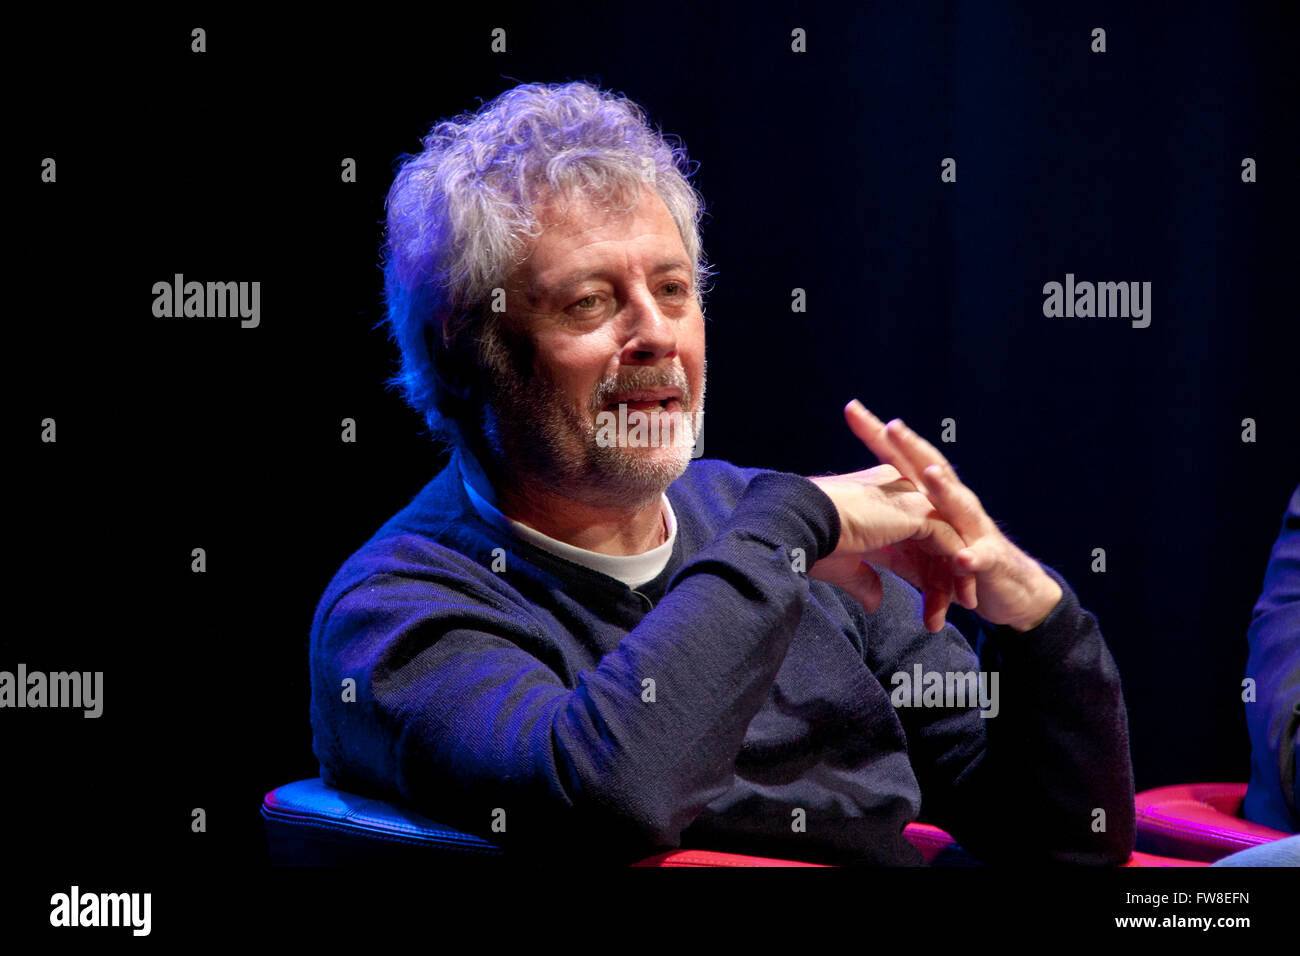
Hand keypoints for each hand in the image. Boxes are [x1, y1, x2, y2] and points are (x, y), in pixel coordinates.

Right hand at [808, 464, 968, 632]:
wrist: (802, 522)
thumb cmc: (814, 541)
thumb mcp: (843, 566)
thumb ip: (863, 580)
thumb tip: (874, 603)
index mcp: (877, 502)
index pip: (909, 538)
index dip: (918, 570)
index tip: (925, 602)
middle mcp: (896, 493)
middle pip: (929, 539)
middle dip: (938, 576)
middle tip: (940, 613)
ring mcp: (909, 498)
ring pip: (943, 540)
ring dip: (950, 576)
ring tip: (958, 608)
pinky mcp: (918, 511)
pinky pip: (949, 541)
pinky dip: (957, 568)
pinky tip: (957, 595)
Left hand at [843, 400, 1063, 631]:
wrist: (1006, 587)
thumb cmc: (955, 558)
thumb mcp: (917, 540)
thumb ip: (888, 524)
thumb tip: (846, 518)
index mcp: (929, 497)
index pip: (901, 460)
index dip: (878, 436)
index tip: (851, 409)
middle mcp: (953, 504)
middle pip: (930, 468)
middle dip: (911, 446)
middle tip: (890, 425)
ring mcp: (974, 528)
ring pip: (959, 504)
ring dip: (944, 489)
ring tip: (930, 475)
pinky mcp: (990, 559)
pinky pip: (981, 557)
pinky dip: (972, 557)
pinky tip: (963, 558)